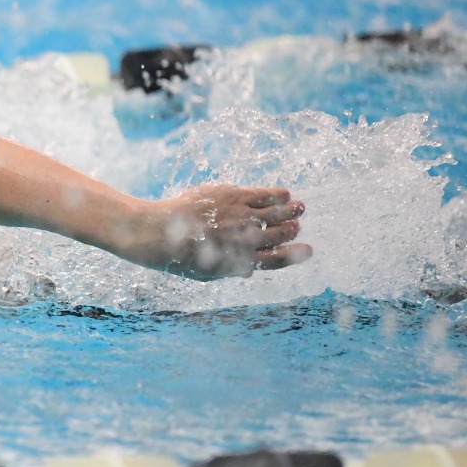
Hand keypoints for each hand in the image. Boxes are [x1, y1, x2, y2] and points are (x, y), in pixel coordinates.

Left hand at [137, 185, 311, 279]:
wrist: (158, 232)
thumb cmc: (180, 255)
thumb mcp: (207, 272)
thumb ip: (231, 270)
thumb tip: (249, 272)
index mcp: (242, 262)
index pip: (278, 260)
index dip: (296, 255)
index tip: (308, 250)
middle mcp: (245, 240)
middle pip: (280, 234)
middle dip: (292, 229)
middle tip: (297, 224)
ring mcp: (241, 217)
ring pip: (278, 213)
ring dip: (292, 210)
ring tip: (299, 207)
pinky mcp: (234, 196)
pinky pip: (265, 194)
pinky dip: (279, 194)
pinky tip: (284, 194)